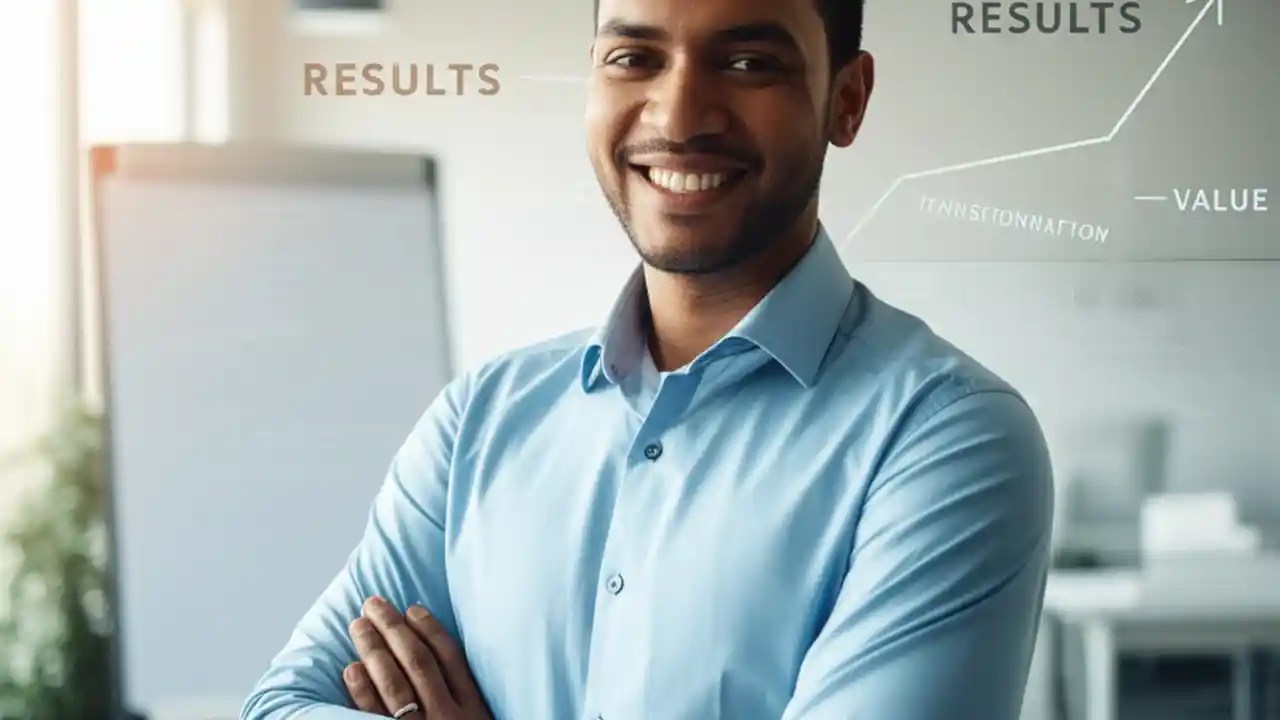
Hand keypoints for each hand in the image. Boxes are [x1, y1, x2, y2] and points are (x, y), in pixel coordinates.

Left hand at [343, 596, 492, 719]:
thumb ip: (464, 698)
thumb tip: (436, 657)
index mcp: (474, 710)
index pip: (451, 659)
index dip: (430, 630)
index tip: (411, 609)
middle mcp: (450, 719)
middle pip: (420, 663)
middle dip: (394, 629)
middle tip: (374, 604)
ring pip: (396, 684)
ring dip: (374, 650)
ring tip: (358, 626)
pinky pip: (374, 717)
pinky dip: (361, 691)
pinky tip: (350, 669)